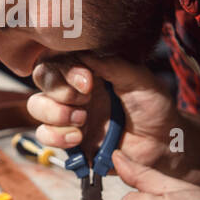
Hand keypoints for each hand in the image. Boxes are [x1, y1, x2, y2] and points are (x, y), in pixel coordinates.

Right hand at [28, 54, 180, 170]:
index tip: (88, 82)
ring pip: (37, 106)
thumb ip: (113, 65)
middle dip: (59, 90)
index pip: (61, 58)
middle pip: (43, 78)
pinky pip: (44, 135)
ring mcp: (69, 114)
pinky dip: (56, 136)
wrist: (162, 147)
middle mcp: (76, 89)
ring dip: (55, 114)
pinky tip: (78, 138)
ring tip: (82, 121)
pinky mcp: (68, 140)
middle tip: (85, 101)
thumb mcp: (140, 80)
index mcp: (91, 70)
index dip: (66, 69)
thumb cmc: (155, 109)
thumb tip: (84, 53)